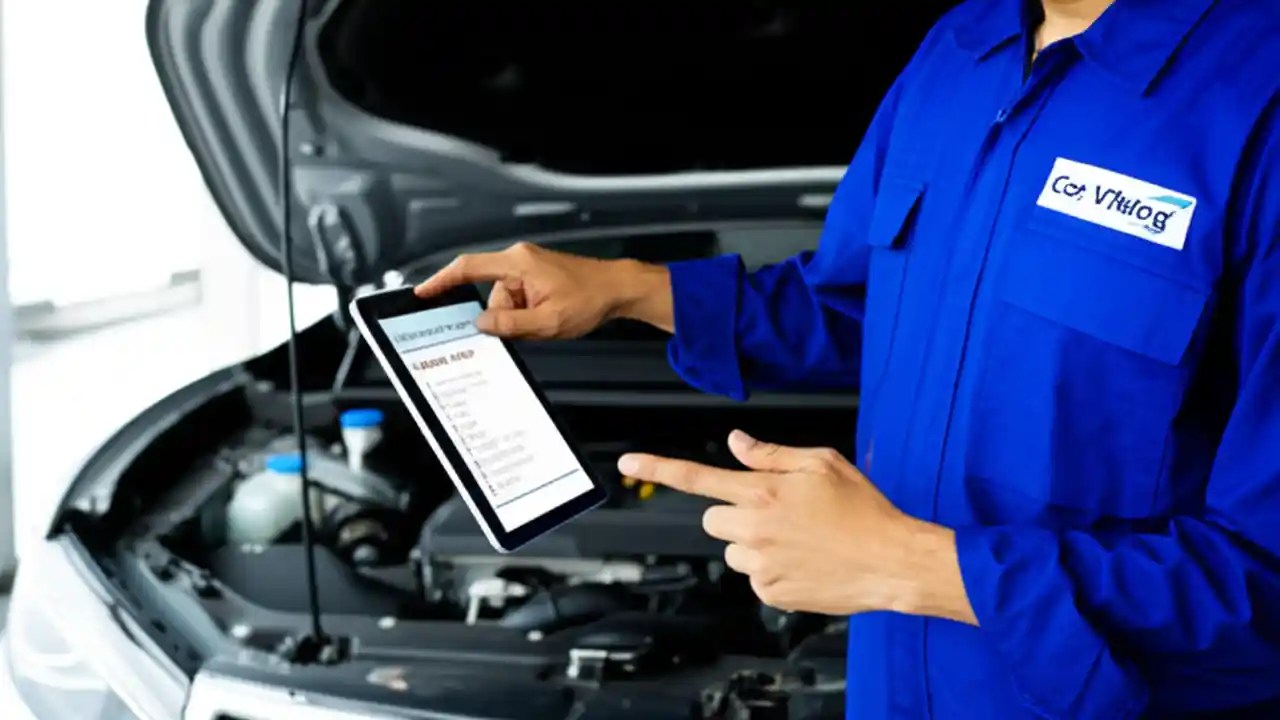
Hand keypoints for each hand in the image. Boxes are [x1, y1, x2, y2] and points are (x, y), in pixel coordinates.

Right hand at [413, 242, 673, 338]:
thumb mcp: (548, 322)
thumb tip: (481, 324)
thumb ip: (510, 324)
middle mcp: (519, 260)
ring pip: (506, 302)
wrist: (618, 289)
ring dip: (521, 318)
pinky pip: (519, 299)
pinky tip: (549, 317)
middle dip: (505, 318)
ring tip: (549, 321)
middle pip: (491, 296)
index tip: (422, 293)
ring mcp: (528, 267)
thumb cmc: (590, 299)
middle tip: (533, 327)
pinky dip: (528, 313)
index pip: (468, 268)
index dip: (441, 281)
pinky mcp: (536, 275)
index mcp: (517, 264)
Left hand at [618, 431, 975, 622]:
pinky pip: (754, 579)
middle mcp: (754, 529)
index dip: (657, 468)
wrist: (892, 561)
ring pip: (732, 552)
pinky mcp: (771, 594)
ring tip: (797, 540)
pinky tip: (803, 562)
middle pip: (712, 520)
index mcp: (763, 492)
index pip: (697, 478)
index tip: (628, 463)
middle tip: (773, 513)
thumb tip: (736, 441)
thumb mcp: (822, 463)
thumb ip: (772, 454)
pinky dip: (771, 571)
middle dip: (733, 514)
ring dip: (753, 545)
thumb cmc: (863, 509)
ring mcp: (761, 566)